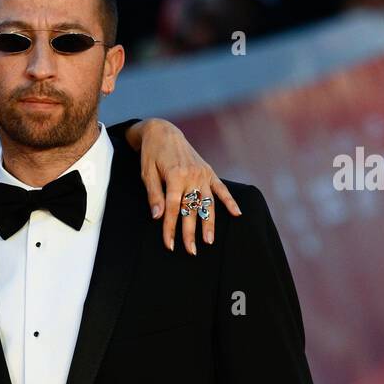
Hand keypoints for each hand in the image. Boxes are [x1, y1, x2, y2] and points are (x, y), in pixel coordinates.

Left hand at [126, 118, 239, 253]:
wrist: (164, 132)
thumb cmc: (151, 154)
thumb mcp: (147, 173)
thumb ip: (154, 195)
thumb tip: (157, 216)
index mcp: (175, 176)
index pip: (173, 208)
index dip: (170, 228)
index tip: (170, 244)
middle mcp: (192, 176)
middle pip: (191, 210)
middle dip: (190, 232)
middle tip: (191, 251)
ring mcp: (203, 174)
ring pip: (207, 203)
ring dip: (209, 223)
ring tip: (209, 240)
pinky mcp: (209, 171)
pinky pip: (221, 189)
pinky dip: (230, 201)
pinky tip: (237, 214)